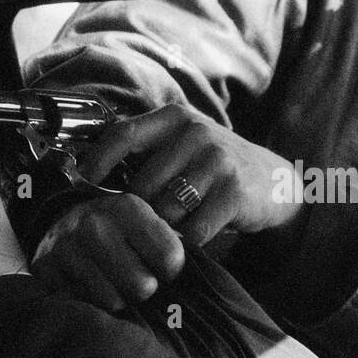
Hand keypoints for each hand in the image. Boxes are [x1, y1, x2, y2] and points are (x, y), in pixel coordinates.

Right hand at [29, 193, 184, 310]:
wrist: (62, 222)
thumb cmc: (118, 231)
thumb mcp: (145, 224)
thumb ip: (171, 245)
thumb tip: (197, 278)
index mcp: (127, 208)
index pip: (170, 258)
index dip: (172, 271)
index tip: (165, 269)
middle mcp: (94, 224)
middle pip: (143, 286)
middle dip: (144, 289)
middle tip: (138, 282)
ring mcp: (67, 247)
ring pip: (113, 301)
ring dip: (119, 300)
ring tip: (114, 285)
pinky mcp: (46, 270)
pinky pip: (84, 306)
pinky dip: (92, 303)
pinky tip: (92, 288)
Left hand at [77, 104, 304, 245]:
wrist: (276, 182)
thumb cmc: (215, 168)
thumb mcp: (183, 144)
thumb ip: (145, 150)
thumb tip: (86, 170)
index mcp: (175, 117)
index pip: (123, 134)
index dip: (97, 160)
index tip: (82, 182)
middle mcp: (196, 132)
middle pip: (141, 185)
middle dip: (140, 210)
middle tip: (148, 221)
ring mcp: (217, 161)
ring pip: (166, 210)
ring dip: (166, 227)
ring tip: (178, 224)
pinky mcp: (234, 192)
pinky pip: (193, 230)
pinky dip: (189, 240)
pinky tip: (197, 234)